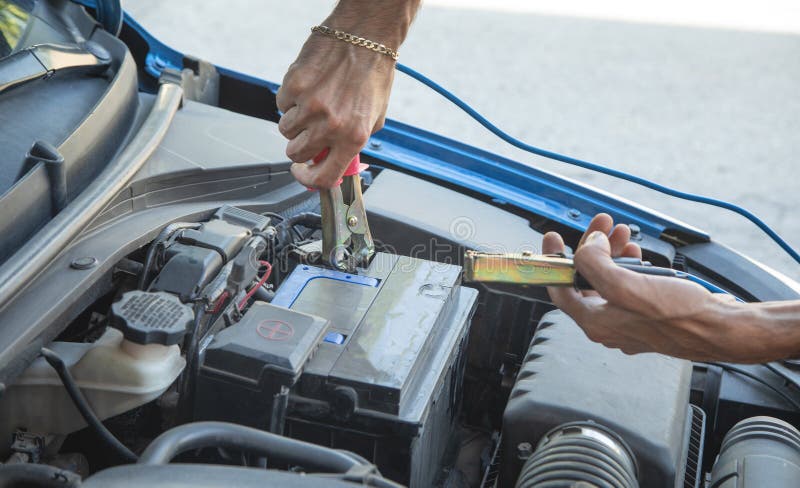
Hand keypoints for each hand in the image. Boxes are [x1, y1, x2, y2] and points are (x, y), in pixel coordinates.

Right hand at [276, 3, 411, 188]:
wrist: (365, 37)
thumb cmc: (373, 75)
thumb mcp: (373, 119)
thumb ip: (352, 143)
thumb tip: (330, 160)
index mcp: (353, 137)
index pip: (324, 176)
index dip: (308, 179)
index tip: (302, 172)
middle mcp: (331, 125)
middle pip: (296, 153)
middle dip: (300, 146)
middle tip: (310, 130)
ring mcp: (310, 106)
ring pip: (285, 129)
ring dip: (295, 121)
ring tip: (313, 102)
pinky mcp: (294, 86)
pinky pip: (281, 104)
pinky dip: (290, 99)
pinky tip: (308, 86)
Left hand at [541, 213, 773, 362]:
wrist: (722, 328)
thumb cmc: (681, 316)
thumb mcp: (628, 286)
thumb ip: (596, 265)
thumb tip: (586, 247)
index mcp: (596, 321)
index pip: (559, 290)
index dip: (554, 261)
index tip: (554, 239)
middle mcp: (609, 324)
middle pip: (585, 280)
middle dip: (590, 248)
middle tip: (600, 225)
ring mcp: (629, 320)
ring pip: (608, 279)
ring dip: (611, 252)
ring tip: (622, 232)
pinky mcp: (648, 313)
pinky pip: (629, 284)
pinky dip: (629, 264)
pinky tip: (636, 251)